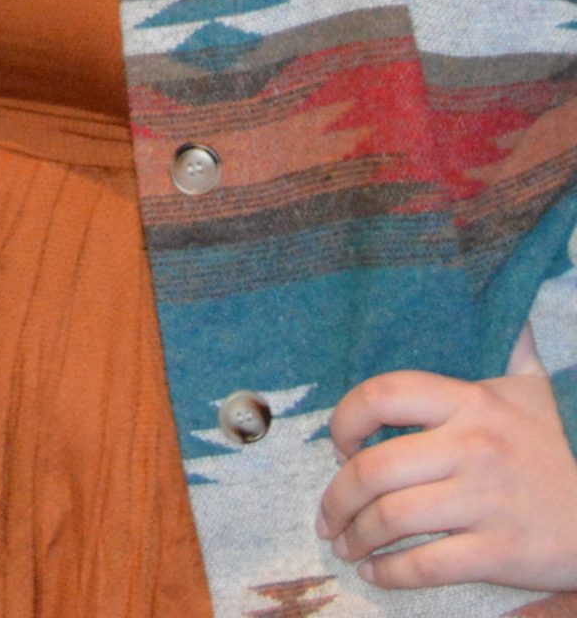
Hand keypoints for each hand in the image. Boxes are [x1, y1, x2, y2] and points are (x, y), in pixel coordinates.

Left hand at [316, 367, 576, 591]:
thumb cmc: (552, 453)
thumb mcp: (531, 393)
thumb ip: (509, 347)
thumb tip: (505, 304)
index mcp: (470, 403)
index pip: (382, 395)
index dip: (344, 420)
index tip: (337, 447)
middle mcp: (473, 447)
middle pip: (374, 468)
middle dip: (336, 497)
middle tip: (327, 515)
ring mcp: (485, 502)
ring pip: (392, 518)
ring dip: (355, 535)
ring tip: (343, 544)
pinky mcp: (498, 553)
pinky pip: (426, 565)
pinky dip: (390, 573)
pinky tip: (376, 572)